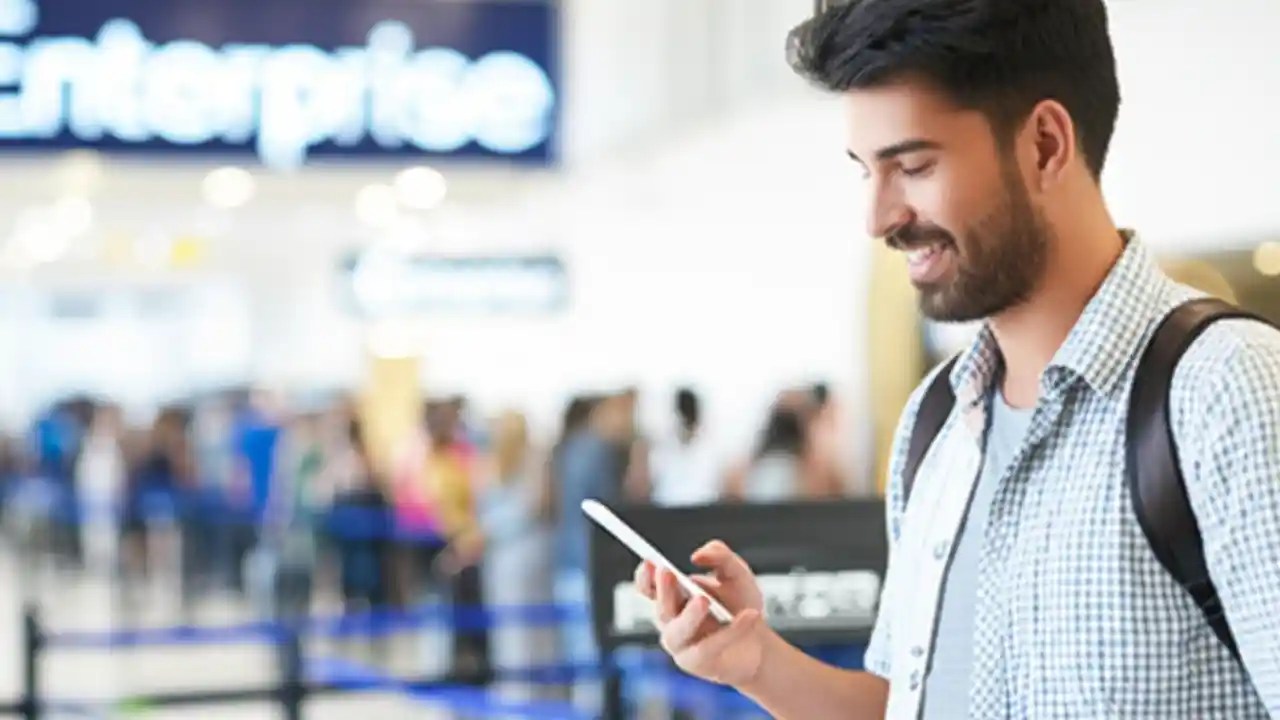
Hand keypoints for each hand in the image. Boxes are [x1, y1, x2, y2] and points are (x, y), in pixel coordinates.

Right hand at [633, 540, 769, 686]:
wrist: (760, 643)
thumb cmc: (741, 605)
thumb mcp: (737, 574)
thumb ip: (721, 557)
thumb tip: (698, 556)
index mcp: (674, 597)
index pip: (649, 588)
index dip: (645, 577)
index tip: (650, 562)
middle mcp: (672, 622)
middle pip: (661, 608)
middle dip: (663, 590)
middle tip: (668, 572)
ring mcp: (682, 645)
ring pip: (678, 632)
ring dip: (688, 616)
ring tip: (703, 600)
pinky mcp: (698, 663)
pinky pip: (708, 648)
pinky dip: (730, 631)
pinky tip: (750, 615)